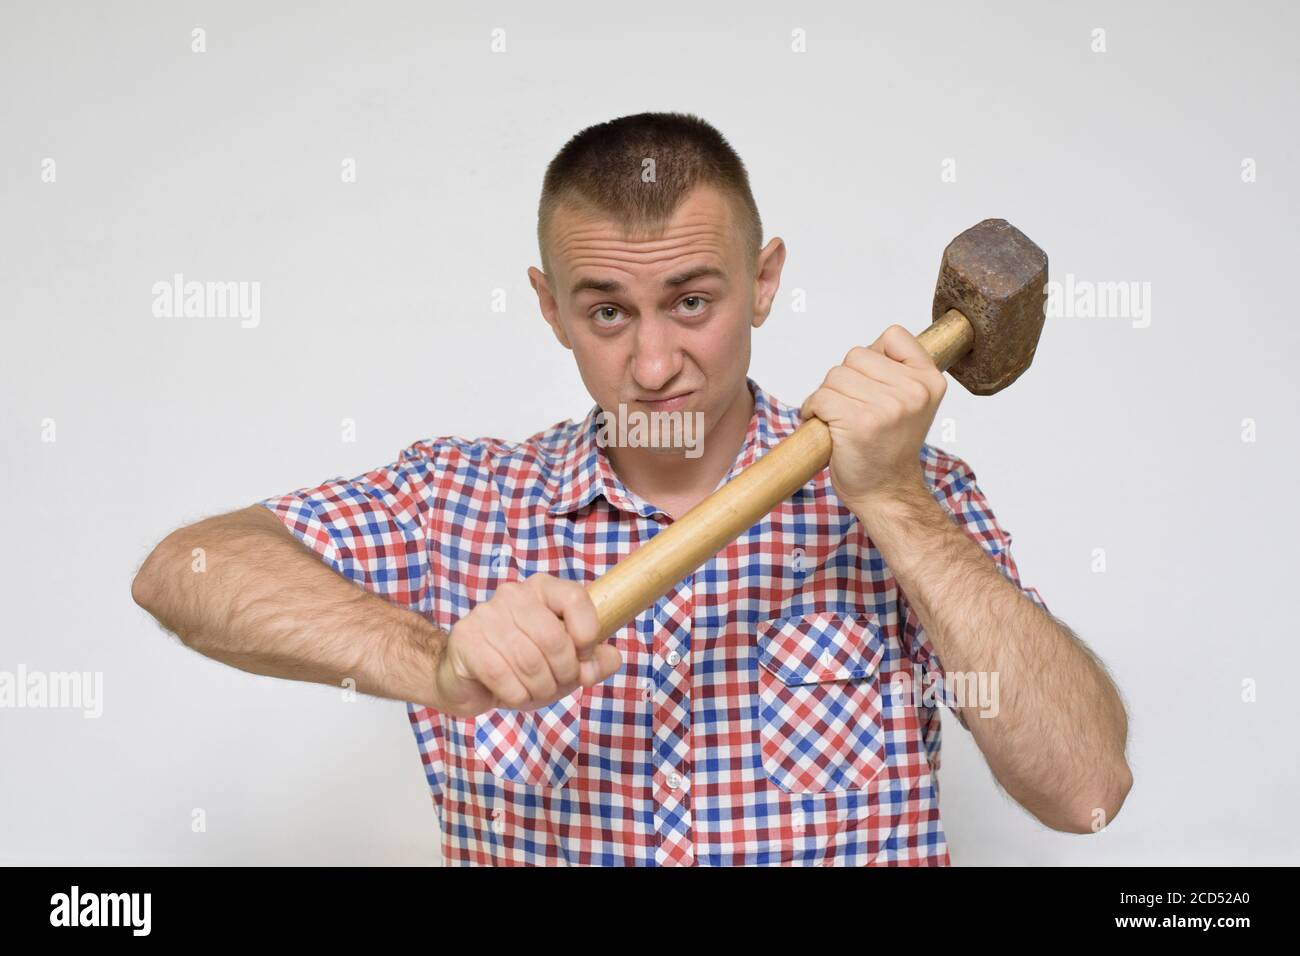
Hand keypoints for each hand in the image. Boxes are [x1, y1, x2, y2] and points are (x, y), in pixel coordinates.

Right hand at [431, 573, 622, 717]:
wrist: (465, 680)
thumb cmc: (519, 667)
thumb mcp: (563, 666)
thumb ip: (592, 662)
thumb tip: (612, 658)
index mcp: (542, 589)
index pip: (575, 598)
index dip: (588, 634)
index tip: (583, 656)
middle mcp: (513, 595)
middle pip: (554, 639)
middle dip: (563, 673)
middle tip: (556, 684)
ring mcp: (486, 615)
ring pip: (530, 662)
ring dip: (540, 689)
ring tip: (534, 691)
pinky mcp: (467, 641)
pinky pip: (504, 677)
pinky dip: (516, 696)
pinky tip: (512, 694)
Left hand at [799, 325, 946, 514]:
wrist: (886, 492)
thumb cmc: (889, 447)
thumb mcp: (910, 403)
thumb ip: (895, 371)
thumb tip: (861, 353)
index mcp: (930, 380)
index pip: (893, 335)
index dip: (874, 356)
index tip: (874, 385)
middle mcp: (914, 391)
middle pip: (856, 355)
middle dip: (845, 380)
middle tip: (854, 409)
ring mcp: (888, 407)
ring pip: (835, 375)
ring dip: (827, 397)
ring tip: (841, 421)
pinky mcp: (860, 422)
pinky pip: (820, 397)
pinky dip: (813, 410)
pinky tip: (825, 426)